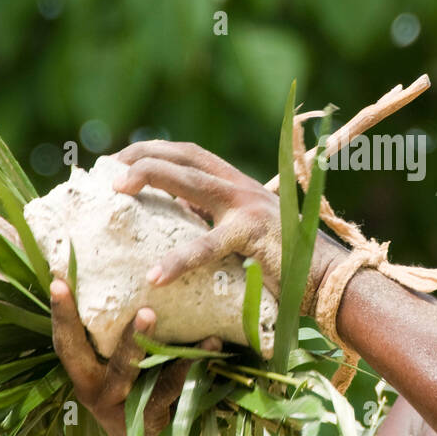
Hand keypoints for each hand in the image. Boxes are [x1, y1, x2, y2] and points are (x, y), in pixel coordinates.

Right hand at [50, 278, 199, 435]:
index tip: (57, 280)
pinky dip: (191, 361)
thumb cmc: (137, 395)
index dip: (60, 313)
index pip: (66, 341)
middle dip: (78, 322)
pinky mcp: (146, 415)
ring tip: (148, 313)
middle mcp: (94, 389)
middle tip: (84, 285)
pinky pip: (169, 384)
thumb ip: (119, 341)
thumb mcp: (120, 371)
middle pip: (79, 354)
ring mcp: (118, 404)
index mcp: (85, 373)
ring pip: (124, 369)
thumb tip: (137, 284)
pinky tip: (212, 342)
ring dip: (136, 340)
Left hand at [110, 140, 339, 295]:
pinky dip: (179, 259)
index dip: (152, 151)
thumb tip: (168, 235)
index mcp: (238, 187)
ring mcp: (250, 208)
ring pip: (192, 181)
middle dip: (141, 155)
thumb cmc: (286, 270)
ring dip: (151, 176)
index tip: (117, 162)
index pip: (189, 155)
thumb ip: (213, 228)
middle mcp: (243, 188)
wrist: (331, 284)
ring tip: (117, 191)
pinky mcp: (255, 236)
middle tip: (105, 171)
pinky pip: (209, 245)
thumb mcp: (244, 240)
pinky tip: (155, 275)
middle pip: (185, 155)